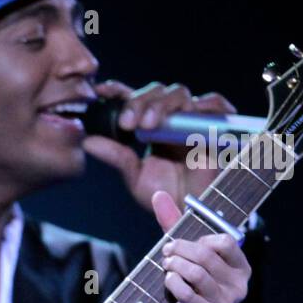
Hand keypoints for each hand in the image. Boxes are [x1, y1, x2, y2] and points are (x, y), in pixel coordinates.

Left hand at [85, 79, 237, 210]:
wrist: (189, 211)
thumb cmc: (164, 195)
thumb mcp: (134, 175)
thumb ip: (115, 156)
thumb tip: (87, 141)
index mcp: (149, 126)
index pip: (134, 98)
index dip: (118, 91)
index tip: (101, 91)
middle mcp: (170, 119)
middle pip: (155, 92)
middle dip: (138, 102)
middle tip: (127, 123)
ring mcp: (191, 121)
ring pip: (179, 93)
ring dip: (161, 104)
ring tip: (148, 124)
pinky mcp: (214, 128)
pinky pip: (215, 105)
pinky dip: (205, 104)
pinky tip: (189, 113)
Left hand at [149, 190, 250, 302]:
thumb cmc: (185, 287)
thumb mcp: (184, 255)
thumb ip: (174, 225)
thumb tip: (158, 195)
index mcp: (241, 268)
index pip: (226, 241)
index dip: (201, 239)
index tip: (186, 244)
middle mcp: (239, 285)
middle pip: (206, 256)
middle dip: (180, 250)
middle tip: (167, 252)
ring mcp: (225, 302)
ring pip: (196, 273)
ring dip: (174, 266)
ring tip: (166, 266)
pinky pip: (186, 291)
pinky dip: (171, 283)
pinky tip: (168, 283)